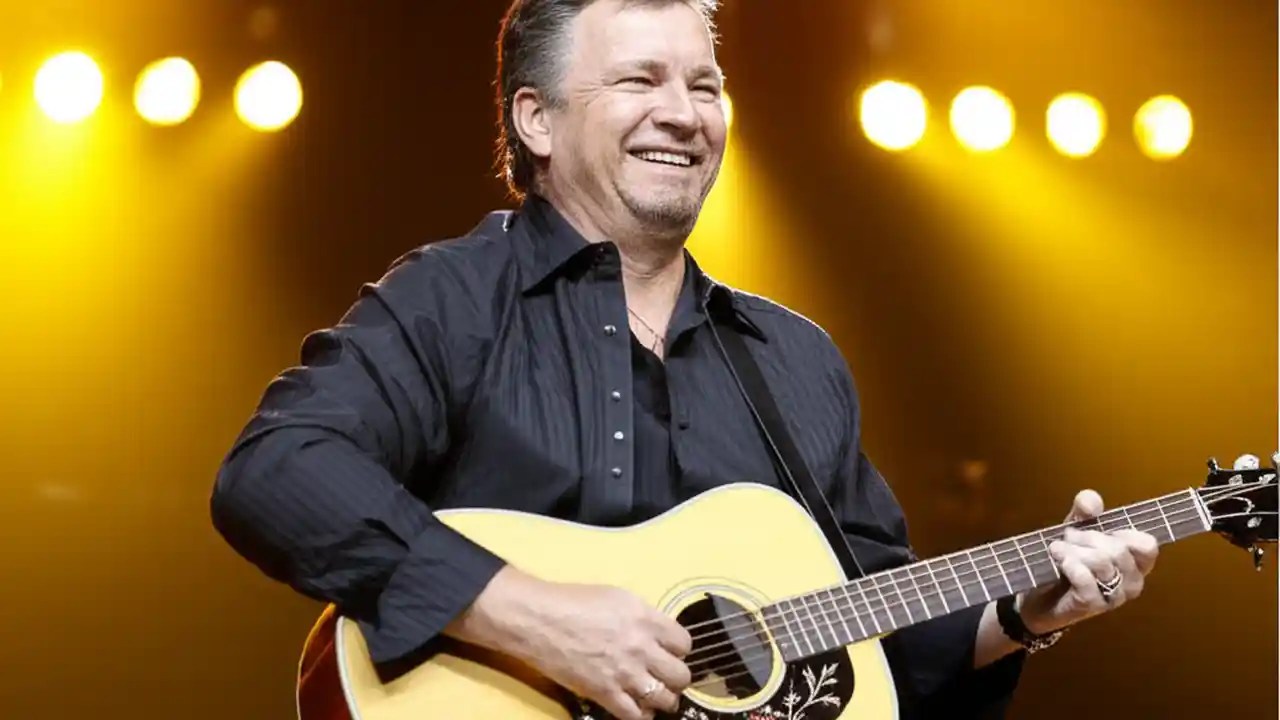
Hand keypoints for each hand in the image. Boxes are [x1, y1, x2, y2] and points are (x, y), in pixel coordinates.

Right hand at [449, 566, 691, 719]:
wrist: (539, 620)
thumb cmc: (573, 601)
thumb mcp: (618, 597)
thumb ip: (644, 617)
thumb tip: (657, 633)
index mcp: (646, 619)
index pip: (684, 643)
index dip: (679, 649)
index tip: (670, 652)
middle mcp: (641, 647)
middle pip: (681, 675)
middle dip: (677, 678)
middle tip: (666, 677)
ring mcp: (624, 673)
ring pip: (665, 699)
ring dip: (663, 699)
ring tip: (655, 695)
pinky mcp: (605, 693)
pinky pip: (636, 716)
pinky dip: (641, 714)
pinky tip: (637, 707)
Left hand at [1017, 490, 1159, 634]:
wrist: (1039, 594)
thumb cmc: (1067, 560)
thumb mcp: (1076, 529)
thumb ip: (1085, 510)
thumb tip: (1091, 501)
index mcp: (1135, 563)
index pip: (1148, 545)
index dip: (1123, 532)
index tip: (1101, 531)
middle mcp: (1132, 582)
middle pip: (1118, 548)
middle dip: (1087, 537)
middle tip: (1068, 538)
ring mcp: (1114, 597)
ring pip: (1101, 562)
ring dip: (1073, 550)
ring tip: (1058, 549)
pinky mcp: (1092, 606)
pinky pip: (1085, 579)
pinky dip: (1069, 565)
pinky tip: (1059, 562)